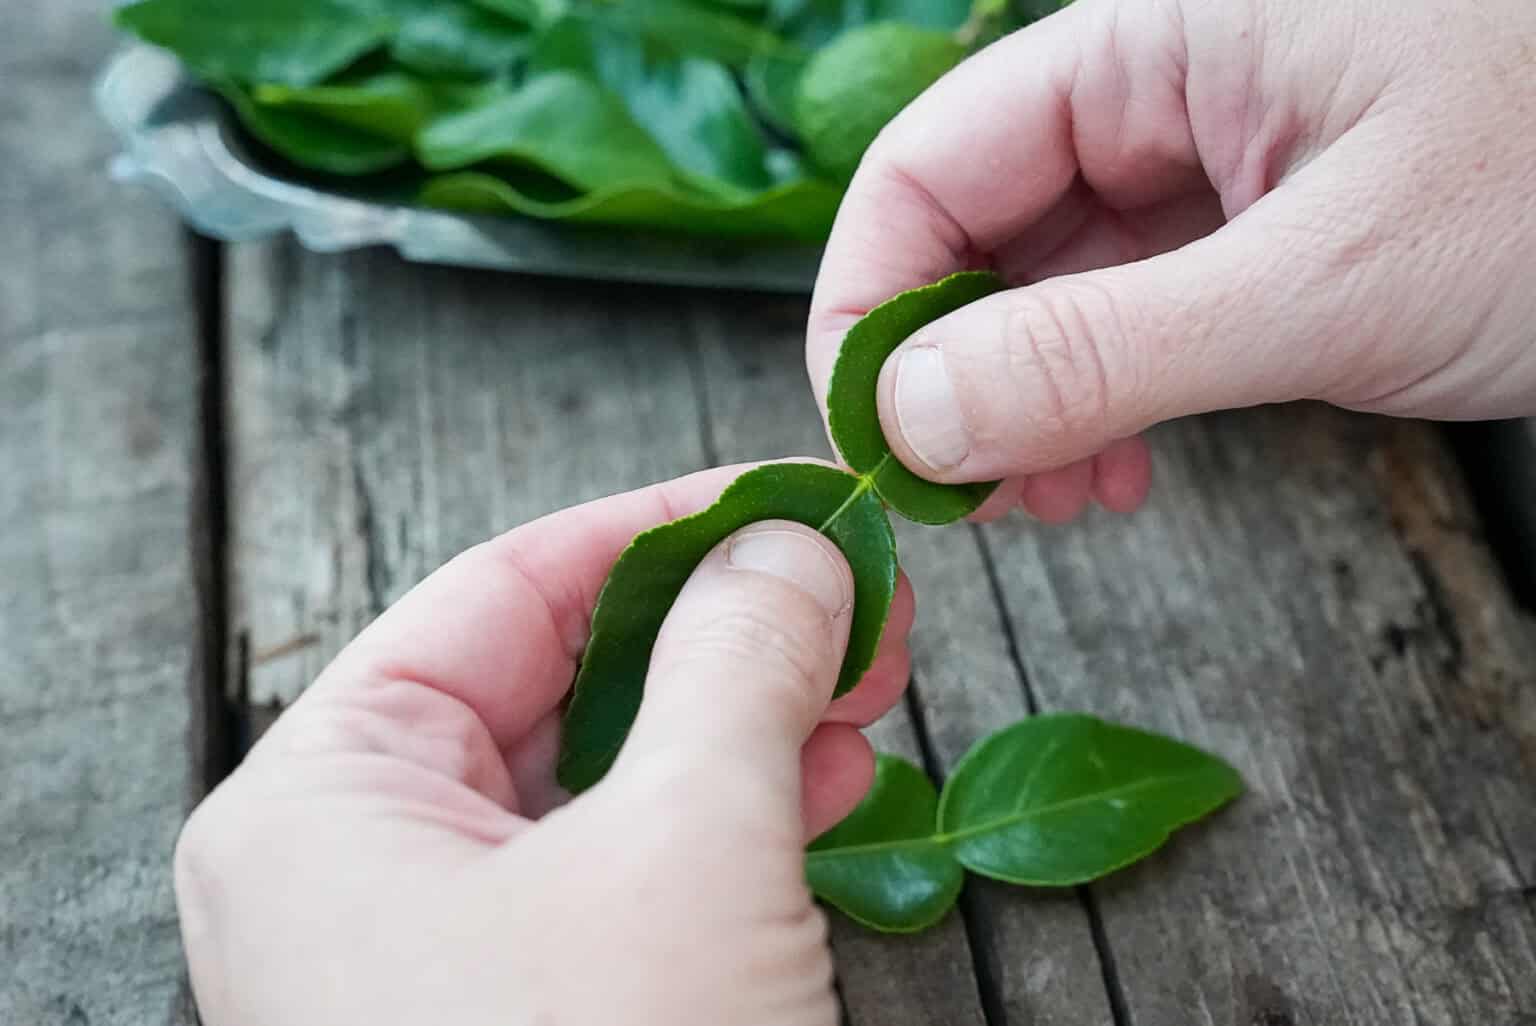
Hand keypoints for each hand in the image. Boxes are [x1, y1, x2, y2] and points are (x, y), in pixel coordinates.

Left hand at [173, 464, 913, 1025]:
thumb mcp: (688, 848)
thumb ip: (738, 665)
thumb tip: (794, 548)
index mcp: (325, 798)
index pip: (501, 592)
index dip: (659, 526)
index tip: (790, 496)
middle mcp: (363, 862)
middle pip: (561, 677)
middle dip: (721, 627)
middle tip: (852, 592)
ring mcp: (444, 944)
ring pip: (611, 772)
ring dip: (744, 716)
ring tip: (866, 677)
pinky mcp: (531, 1004)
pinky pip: (633, 867)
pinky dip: (735, 814)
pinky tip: (831, 778)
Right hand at [807, 0, 1535, 522]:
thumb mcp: (1332, 281)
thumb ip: (1105, 346)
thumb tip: (912, 414)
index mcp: (1156, 34)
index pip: (930, 162)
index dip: (872, 304)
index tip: (876, 443)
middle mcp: (1164, 79)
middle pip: (977, 226)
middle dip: (955, 371)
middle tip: (970, 503)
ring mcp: (1212, 151)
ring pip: (1047, 280)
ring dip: (1026, 400)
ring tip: (1055, 503)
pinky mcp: (1259, 218)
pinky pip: (1129, 306)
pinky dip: (1103, 395)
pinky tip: (1119, 468)